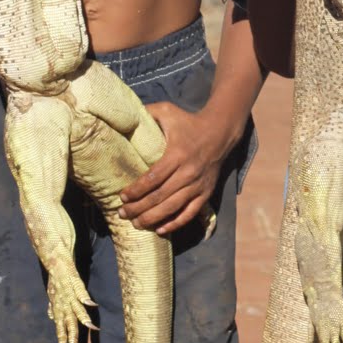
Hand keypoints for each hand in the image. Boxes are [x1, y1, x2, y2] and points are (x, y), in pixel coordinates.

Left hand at [118, 102, 231, 233]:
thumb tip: (123, 114)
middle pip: (160, 196)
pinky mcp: (206, 193)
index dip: (136, 190)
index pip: (153, 178)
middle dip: (139, 208)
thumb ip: (146, 113)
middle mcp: (188, 172)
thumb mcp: (167, 111)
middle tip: (122, 214)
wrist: (220, 132)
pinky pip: (190, 213)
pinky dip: (175, 223)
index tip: (121, 197)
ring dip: (152, 218)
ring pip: (173, 207)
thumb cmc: (188, 122)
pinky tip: (160, 230)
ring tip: (136, 224)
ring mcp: (198, 184)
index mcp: (177, 154)